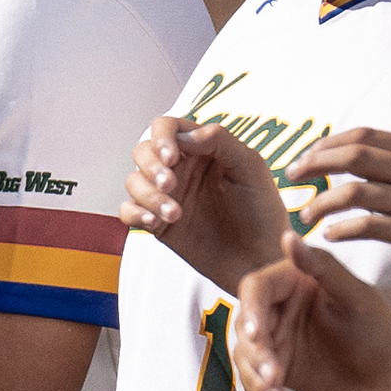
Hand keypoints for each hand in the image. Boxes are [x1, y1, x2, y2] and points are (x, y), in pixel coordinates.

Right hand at [120, 118, 288, 293]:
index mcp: (201, 150)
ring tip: (174, 214)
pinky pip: (127, 210)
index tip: (171, 157)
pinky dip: (135, 214)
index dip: (162, 137)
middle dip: (151, 167)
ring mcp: (166, 195)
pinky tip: (155, 223)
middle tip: (170, 185)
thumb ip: (220, 142)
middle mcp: (179, 169)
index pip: (167, 127)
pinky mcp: (156, 222)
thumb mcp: (251, 169)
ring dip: (148, 195)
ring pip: (133, 180)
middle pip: (142, 151)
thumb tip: (184, 134)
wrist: (260, 262)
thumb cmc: (263, 213)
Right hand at [234, 232, 390, 390]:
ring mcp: (276, 338)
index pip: (255, 288)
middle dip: (255, 350)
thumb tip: (288, 235)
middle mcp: (278, 308)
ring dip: (255, 374)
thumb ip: (321, 268)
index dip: (249, 310)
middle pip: (244, 323)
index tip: (255, 334)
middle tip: (273, 372)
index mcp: (293, 281)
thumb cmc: (382, 332)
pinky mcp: (278, 367)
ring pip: (245, 353)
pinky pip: (256, 378)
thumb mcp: (355, 299)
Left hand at [292, 128, 390, 281]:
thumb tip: (338, 152)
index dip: (329, 143)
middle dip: (315, 164)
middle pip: (355, 157)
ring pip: (355, 192)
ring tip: (306, 216)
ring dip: (321, 203)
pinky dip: (341, 230)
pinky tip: (329, 236)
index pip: (366, 136)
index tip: (304, 155)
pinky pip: (367, 226)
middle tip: (291, 176)